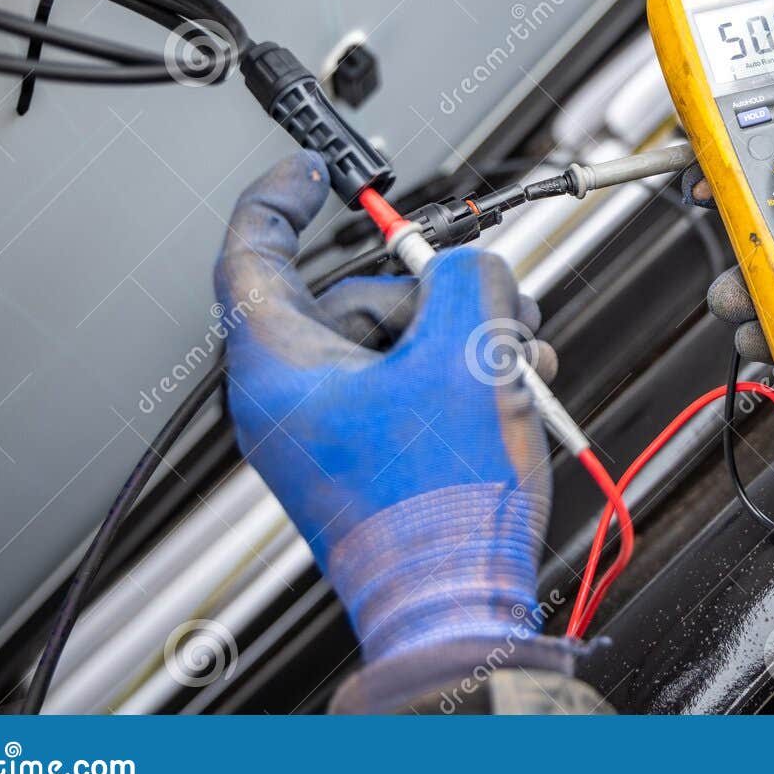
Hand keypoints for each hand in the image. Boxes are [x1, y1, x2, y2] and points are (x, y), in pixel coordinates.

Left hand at [214, 152, 557, 661]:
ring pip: (395, 345)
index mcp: (280, 367)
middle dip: (436, 290)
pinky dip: (460, 377)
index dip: (281, 195)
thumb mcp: (468, 351)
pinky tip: (513, 389)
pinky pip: (409, 388)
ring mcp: (330, 434)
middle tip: (493, 298)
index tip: (312, 169)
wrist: (458, 605)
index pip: (253, 252)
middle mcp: (292, 400)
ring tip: (520, 358)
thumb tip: (470, 271)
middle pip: (356, 299)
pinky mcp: (370, 460)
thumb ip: (467, 276)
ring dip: (465, 336)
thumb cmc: (441, 503)